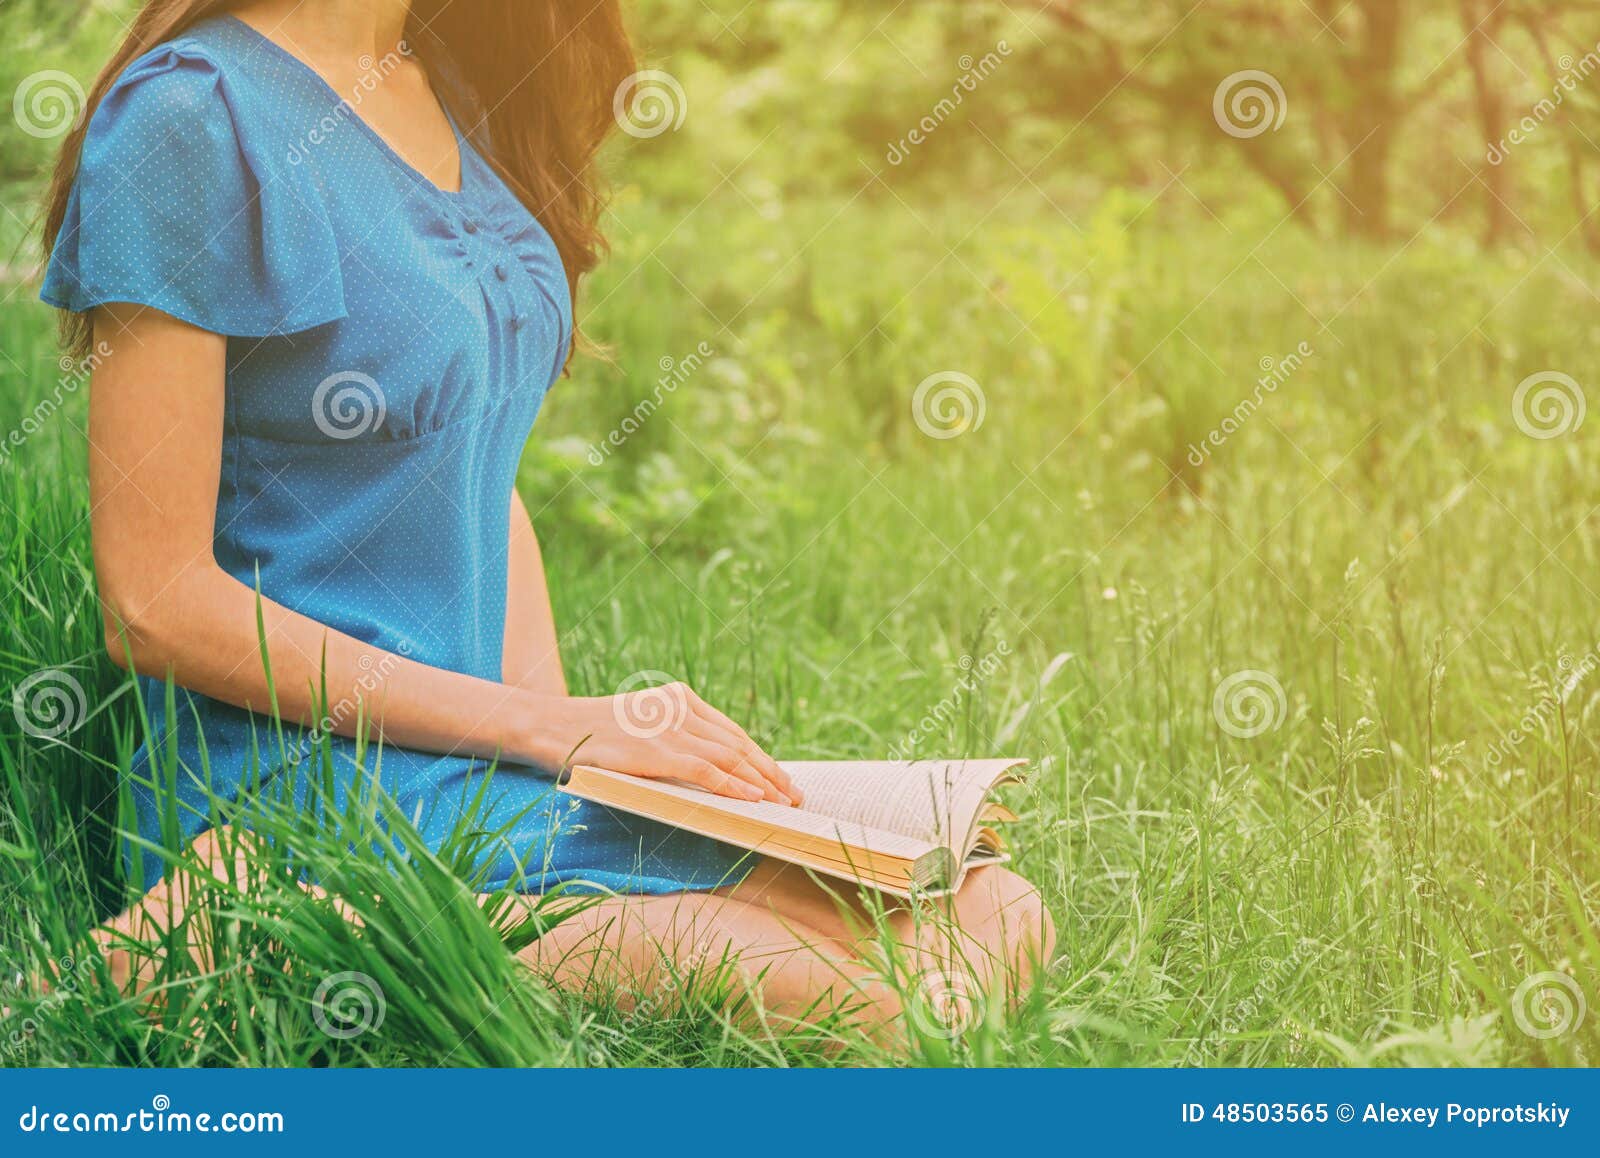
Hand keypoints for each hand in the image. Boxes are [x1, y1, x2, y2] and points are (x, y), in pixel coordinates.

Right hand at [538, 682, 800, 805]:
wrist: (550, 726)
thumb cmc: (591, 734)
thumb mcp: (641, 726)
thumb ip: (674, 738)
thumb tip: (711, 770)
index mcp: (679, 698)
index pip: (732, 731)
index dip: (761, 757)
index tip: (782, 778)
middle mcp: (681, 708)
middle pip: (738, 744)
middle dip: (770, 772)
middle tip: (795, 795)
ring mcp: (670, 728)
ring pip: (730, 757)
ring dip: (762, 782)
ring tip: (784, 802)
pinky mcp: (658, 751)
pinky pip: (707, 771)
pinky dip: (735, 786)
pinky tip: (755, 800)